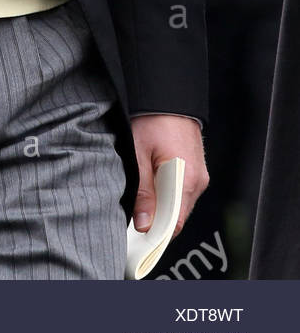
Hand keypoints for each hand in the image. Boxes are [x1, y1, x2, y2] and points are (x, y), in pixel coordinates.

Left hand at [129, 114, 207, 237]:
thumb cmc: (153, 119)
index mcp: (186, 180)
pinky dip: (168, 195)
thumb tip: (143, 223)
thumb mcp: (139, 154)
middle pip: (178, 216)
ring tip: (140, 201)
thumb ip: (143, 191)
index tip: (139, 238)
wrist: (167, 94)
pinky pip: (182, 191)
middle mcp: (198, 181)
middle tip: (133, 220)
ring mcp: (199, 175)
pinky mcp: (195, 168)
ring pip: (180, 204)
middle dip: (157, 221)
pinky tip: (152, 188)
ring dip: (162, 207)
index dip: (157, 234)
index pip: (176, 223)